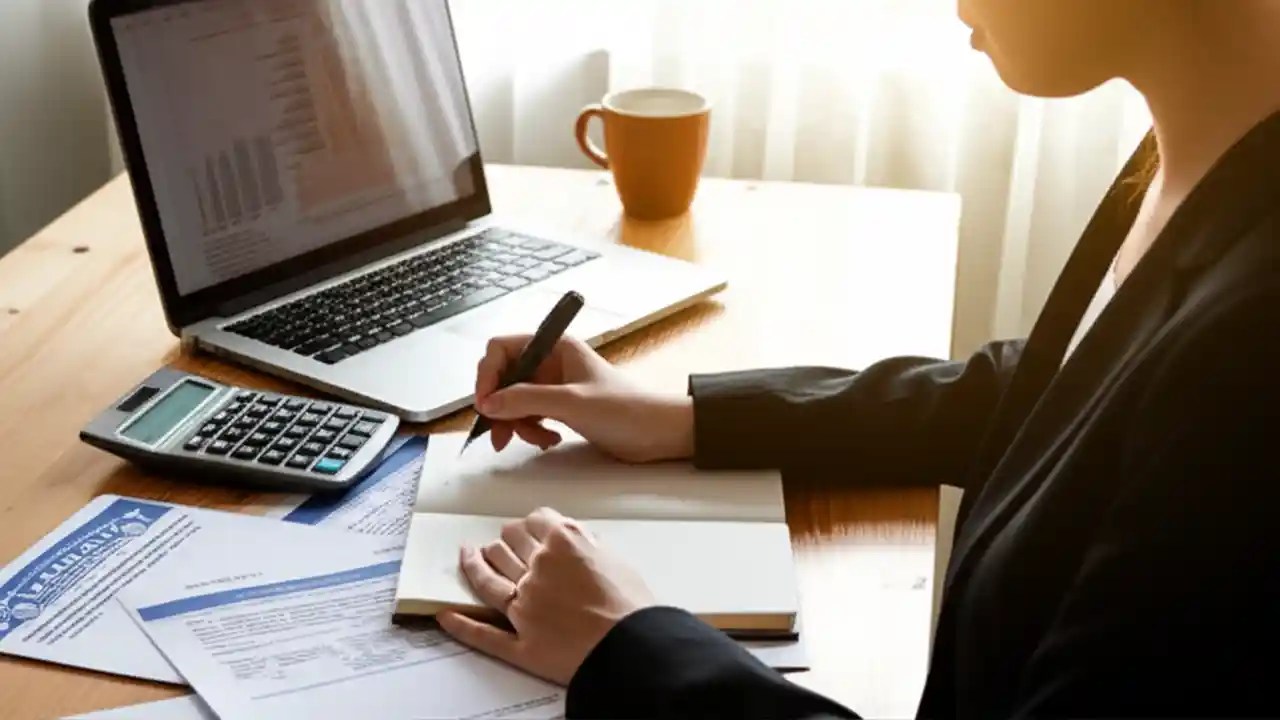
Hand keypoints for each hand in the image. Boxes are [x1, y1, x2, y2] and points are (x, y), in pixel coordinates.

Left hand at [437, 507, 655, 685]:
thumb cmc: (634, 607)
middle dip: (507, 540)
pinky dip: (461, 624)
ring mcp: (524, 606)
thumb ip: (590, 545)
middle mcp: (538, 569)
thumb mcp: (618, 560)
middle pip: (508, 542)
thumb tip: (577, 539)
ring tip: (471, 557)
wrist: (636, 649)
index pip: (536, 519)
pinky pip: (483, 632)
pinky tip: (444, 615)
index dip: (534, 523)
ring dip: (477, 564)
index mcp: (564, 543)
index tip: (533, 527)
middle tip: (506, 542)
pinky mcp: (520, 642)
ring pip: (488, 577)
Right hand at [474, 335, 694, 462]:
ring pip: (514, 401)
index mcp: (554, 346)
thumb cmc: (626, 408)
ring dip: (517, 424)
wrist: (659, 432)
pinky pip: (530, 416)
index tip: (485, 405)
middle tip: (501, 437)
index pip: (502, 350)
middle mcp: (551, 362)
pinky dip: (531, 430)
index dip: (488, 376)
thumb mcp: (572, 403)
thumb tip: (488, 404)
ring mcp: (555, 385)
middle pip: (504, 379)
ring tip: (537, 440)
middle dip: (500, 407)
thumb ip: (526, 400)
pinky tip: (548, 440)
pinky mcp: (561, 407)